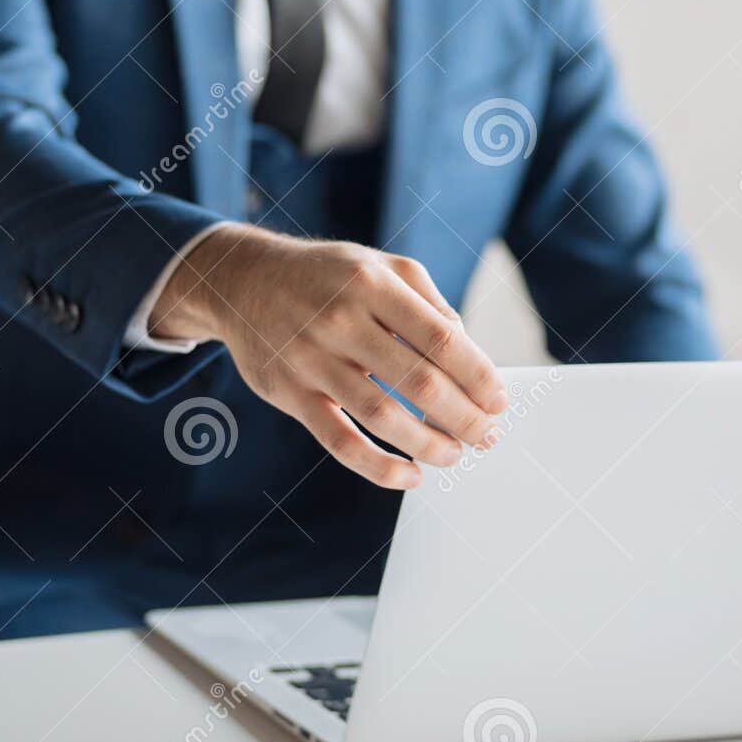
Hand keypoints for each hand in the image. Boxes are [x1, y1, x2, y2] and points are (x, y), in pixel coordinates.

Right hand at [149, 224, 507, 489]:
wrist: (242, 280)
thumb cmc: (326, 276)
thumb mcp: (380, 266)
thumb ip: (428, 304)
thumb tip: (472, 356)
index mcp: (373, 284)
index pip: (442, 338)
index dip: (478, 376)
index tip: (499, 401)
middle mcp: (342, 319)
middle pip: (419, 382)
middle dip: (464, 417)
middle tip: (487, 437)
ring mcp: (312, 359)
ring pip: (382, 416)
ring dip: (429, 444)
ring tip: (454, 455)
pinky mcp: (290, 393)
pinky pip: (339, 441)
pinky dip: (379, 467)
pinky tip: (409, 475)